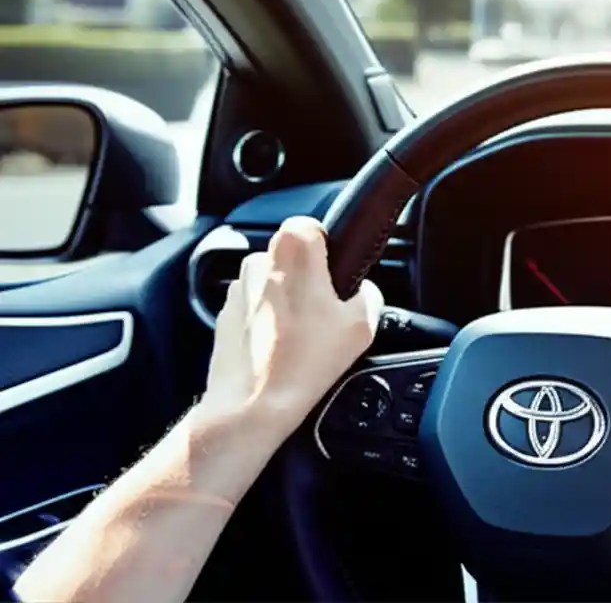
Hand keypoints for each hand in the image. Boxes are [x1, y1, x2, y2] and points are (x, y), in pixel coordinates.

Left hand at [200, 216, 383, 436]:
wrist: (254, 404)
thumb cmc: (305, 363)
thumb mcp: (362, 326)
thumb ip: (369, 295)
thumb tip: (364, 292)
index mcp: (294, 252)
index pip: (311, 224)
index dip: (327, 248)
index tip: (335, 273)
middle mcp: (259, 261)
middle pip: (291, 255)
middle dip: (307, 277)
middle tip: (325, 312)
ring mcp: (237, 289)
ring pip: (272, 281)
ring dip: (286, 299)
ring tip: (302, 336)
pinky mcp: (224, 314)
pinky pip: (254, 307)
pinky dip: (267, 321)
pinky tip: (281, 349)